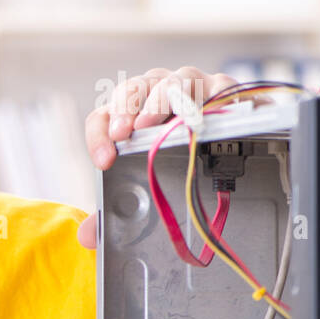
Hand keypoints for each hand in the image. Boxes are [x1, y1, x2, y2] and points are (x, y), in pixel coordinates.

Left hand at [77, 66, 238, 248]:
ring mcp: (193, 87)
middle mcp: (158, 92)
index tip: (104, 161)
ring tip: (154, 123)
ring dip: (163, 99)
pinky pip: (222, 86)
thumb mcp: (146, 183)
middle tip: (125, 133)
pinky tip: (209, 113)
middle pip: (138, 87)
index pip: (102, 117)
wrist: (231, 146)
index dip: (99, 136)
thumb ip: (113, 210)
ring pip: (177, 80)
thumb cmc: (176, 161)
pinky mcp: (227, 90)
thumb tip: (88, 238)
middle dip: (128, 108)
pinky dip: (214, 98)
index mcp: (128, 113)